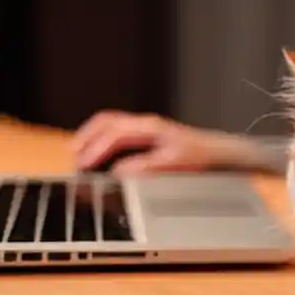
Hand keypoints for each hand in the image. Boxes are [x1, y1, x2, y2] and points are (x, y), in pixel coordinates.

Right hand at [71, 111, 251, 173]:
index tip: (83, 165)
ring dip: (91, 137)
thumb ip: (146, 167)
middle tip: (74, 160)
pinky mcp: (147, 134)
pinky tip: (98, 154)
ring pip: (109, 124)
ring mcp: (145, 127)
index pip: (114, 134)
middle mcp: (145, 123)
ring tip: (79, 155)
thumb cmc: (201, 158)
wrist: (221, 153)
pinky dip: (101, 138)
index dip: (95, 149)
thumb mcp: (175, 164)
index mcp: (150, 128)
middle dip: (86, 139)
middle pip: (106, 122)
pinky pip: (117, 130)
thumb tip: (118, 172)